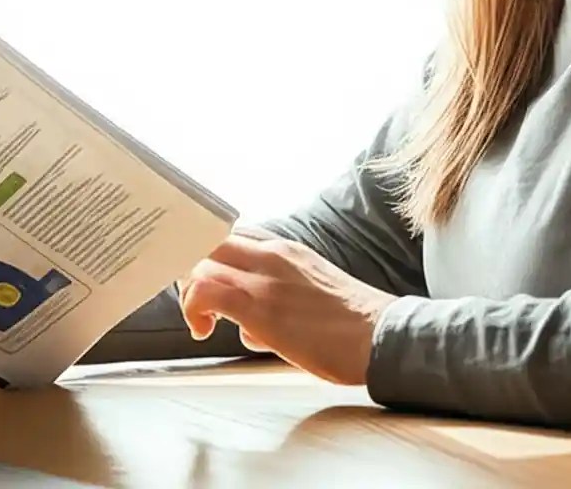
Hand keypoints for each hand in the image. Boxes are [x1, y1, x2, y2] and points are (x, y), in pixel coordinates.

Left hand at [179, 234, 396, 384]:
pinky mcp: (257, 306)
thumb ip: (277, 296)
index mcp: (285, 248)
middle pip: (206, 242)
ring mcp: (263, 278)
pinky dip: (192, 309)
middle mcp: (271, 254)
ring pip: (199, 264)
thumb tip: (250, 327)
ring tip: (200, 320)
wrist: (382, 337)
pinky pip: (204, 292)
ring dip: (188, 292)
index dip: (206, 255)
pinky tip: (202, 331)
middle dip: (189, 268)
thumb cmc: (352, 326)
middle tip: (194, 299)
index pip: (230, 234)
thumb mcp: (312, 291)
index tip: (200, 277)